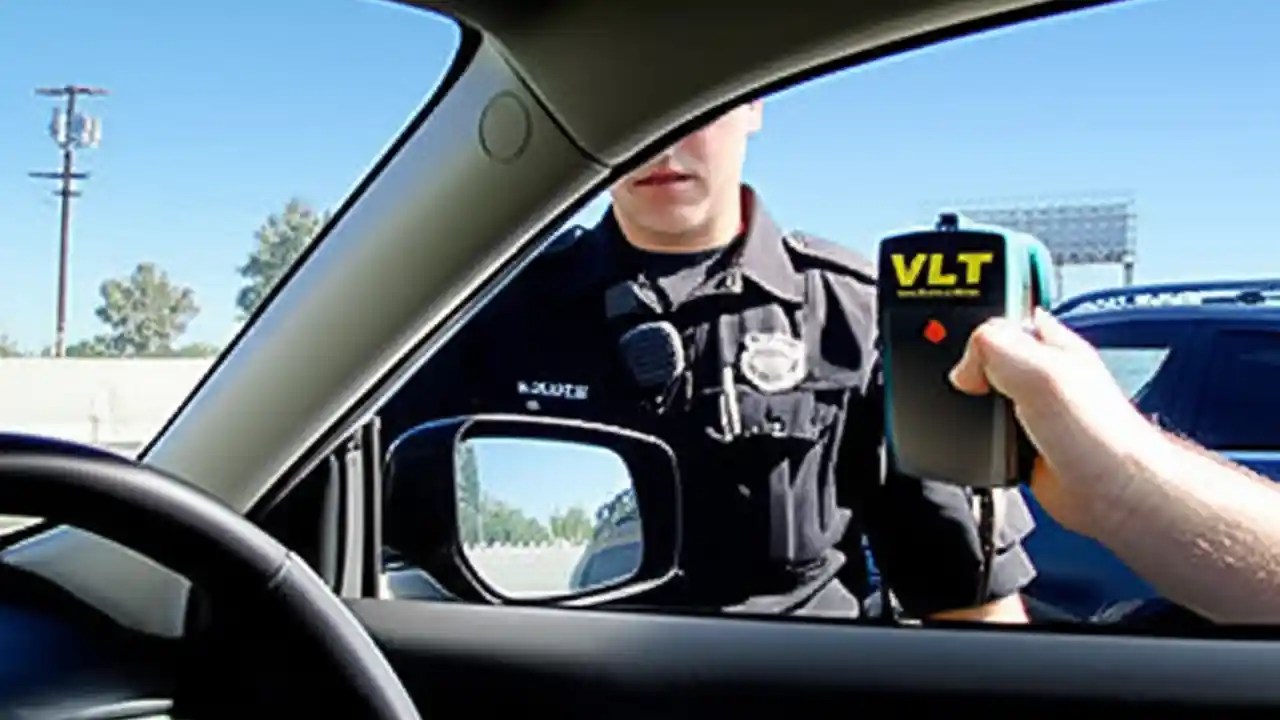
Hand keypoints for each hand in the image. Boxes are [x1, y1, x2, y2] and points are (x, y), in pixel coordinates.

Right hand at [947, 309, 1158, 535]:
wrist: (1112, 497)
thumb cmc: (1102, 437)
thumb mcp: (1040, 371)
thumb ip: (994, 349)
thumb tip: (963, 367)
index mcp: (1046, 341)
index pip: (1001, 308)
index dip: (975, 312)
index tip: (952, 325)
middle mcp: (1038, 371)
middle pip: (981, 352)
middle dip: (965, 365)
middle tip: (963, 379)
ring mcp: (1028, 408)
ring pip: (978, 393)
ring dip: (968, 405)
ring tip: (972, 410)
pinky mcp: (1020, 442)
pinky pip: (983, 432)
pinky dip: (974, 437)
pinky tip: (980, 441)